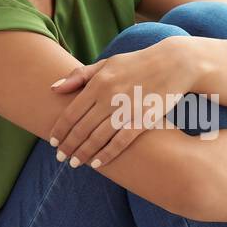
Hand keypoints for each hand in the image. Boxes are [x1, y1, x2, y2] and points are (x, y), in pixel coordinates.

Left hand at [47, 35, 200, 168]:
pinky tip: (96, 163)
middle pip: (81, 128)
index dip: (59, 130)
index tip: (52, 141)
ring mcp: (126, 110)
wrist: (173, 64)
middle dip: (68, 146)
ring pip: (98, 138)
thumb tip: (54, 89)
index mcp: (98, 82)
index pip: (71, 112)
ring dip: (83, 153)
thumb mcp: (107, 63)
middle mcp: (109, 97)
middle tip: (60, 157)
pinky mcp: (143, 120)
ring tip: (74, 163)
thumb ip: (80, 75)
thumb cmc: (136, 64)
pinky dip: (106, 154)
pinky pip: (120, 142)